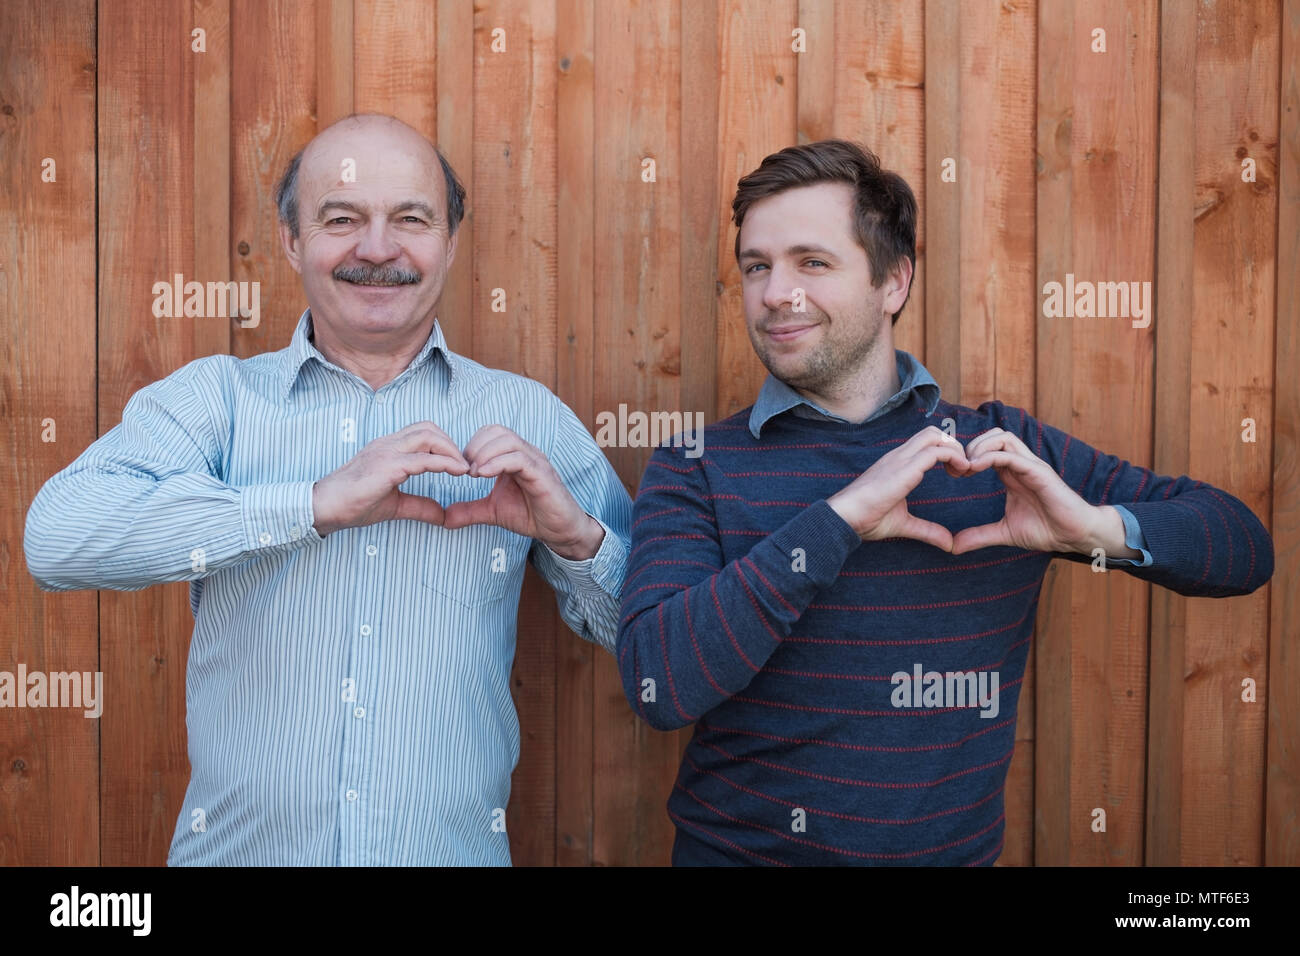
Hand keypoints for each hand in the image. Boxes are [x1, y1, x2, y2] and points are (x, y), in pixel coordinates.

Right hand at [311, 422, 468, 535]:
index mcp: (388, 448)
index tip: (459, 464)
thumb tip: (444, 516)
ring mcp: (387, 452)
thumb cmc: (353, 504)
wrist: (323, 507)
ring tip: (464, 468)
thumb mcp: (395, 505)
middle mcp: (388, 444)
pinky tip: (457, 472)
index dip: (444, 444)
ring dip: (451, 450)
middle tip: (465, 465)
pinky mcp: (387, 466)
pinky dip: (445, 463)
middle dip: (452, 444)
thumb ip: (420, 506)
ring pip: (428, 436)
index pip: (422, 432)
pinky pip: (423, 459)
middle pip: (429, 428)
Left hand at [442, 425, 604, 558]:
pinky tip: (483, 475)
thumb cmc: (531, 515)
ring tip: (473, 473)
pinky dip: (498, 463)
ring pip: (507, 440)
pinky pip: (519, 458)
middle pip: (497, 430)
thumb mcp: (493, 511)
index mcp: (513, 456)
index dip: (471, 445)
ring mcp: (535, 461)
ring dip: (484, 453)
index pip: (490, 433)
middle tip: (464, 468)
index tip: (460, 467)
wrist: (559, 531)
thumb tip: (444, 518)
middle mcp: (525, 453)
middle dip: (475, 446)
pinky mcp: (542, 474)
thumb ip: (470, 510)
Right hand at [826, 426, 971, 550]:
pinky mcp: (905, 467)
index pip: (925, 442)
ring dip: (955, 449)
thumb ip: (927, 530)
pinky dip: (953, 456)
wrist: (845, 517)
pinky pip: (935, 451)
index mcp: (897, 464)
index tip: (956, 473)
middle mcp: (899, 455)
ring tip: (963, 470)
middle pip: (933, 432)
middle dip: (954, 445)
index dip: (946, 451)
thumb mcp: (904, 524)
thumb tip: (949, 544)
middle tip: (962, 470)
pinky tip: (960, 471)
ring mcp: (901, 459)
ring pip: (935, 435)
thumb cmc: (866, 519)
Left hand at [950, 428, 1134, 556]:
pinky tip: (976, 468)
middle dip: (971, 445)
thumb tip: (954, 547)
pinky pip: (1012, 455)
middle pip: (994, 435)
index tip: (954, 474)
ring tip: (967, 467)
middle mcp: (1021, 464)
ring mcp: (1031, 466)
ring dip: (979, 446)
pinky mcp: (1039, 473)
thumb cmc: (1046, 530)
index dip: (967, 455)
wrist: (1075, 536)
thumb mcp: (1004, 532)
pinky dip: (990, 456)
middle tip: (958, 469)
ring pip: (1003, 437)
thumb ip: (979, 536)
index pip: (987, 448)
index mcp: (1012, 473)